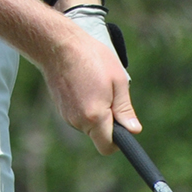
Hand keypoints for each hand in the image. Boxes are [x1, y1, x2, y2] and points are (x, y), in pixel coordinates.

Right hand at [42, 18, 139, 154]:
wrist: (57, 44)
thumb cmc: (91, 58)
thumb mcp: (117, 80)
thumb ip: (125, 109)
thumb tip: (133, 130)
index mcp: (94, 116)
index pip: (107, 147)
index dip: (118, 140)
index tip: (122, 124)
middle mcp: (78, 120)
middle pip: (98, 135)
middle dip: (108, 122)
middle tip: (110, 94)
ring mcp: (66, 115)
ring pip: (88, 124)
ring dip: (96, 112)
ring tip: (95, 84)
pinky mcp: (60, 107)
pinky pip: (78, 115)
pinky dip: (85, 105)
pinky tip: (84, 83)